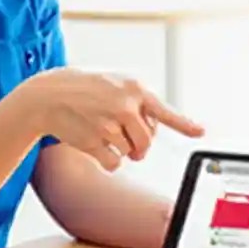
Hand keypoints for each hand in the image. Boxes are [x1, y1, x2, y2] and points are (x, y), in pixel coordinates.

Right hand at [24, 69, 204, 170]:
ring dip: (120, 150)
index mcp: (134, 88)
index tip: (200, 131)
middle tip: (123, 135)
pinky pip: (114, 164)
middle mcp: (125, 105)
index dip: (184, 123)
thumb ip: (138, 100)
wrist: (47, 95)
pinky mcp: (94, 141)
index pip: (164, 111)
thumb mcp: (115, 82)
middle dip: (139, 146)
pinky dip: (108, 161)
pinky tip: (95, 145)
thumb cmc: (84, 89)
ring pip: (131, 154)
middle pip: (148, 142)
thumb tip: (157, 124)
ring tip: (101, 131)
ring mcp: (109, 124)